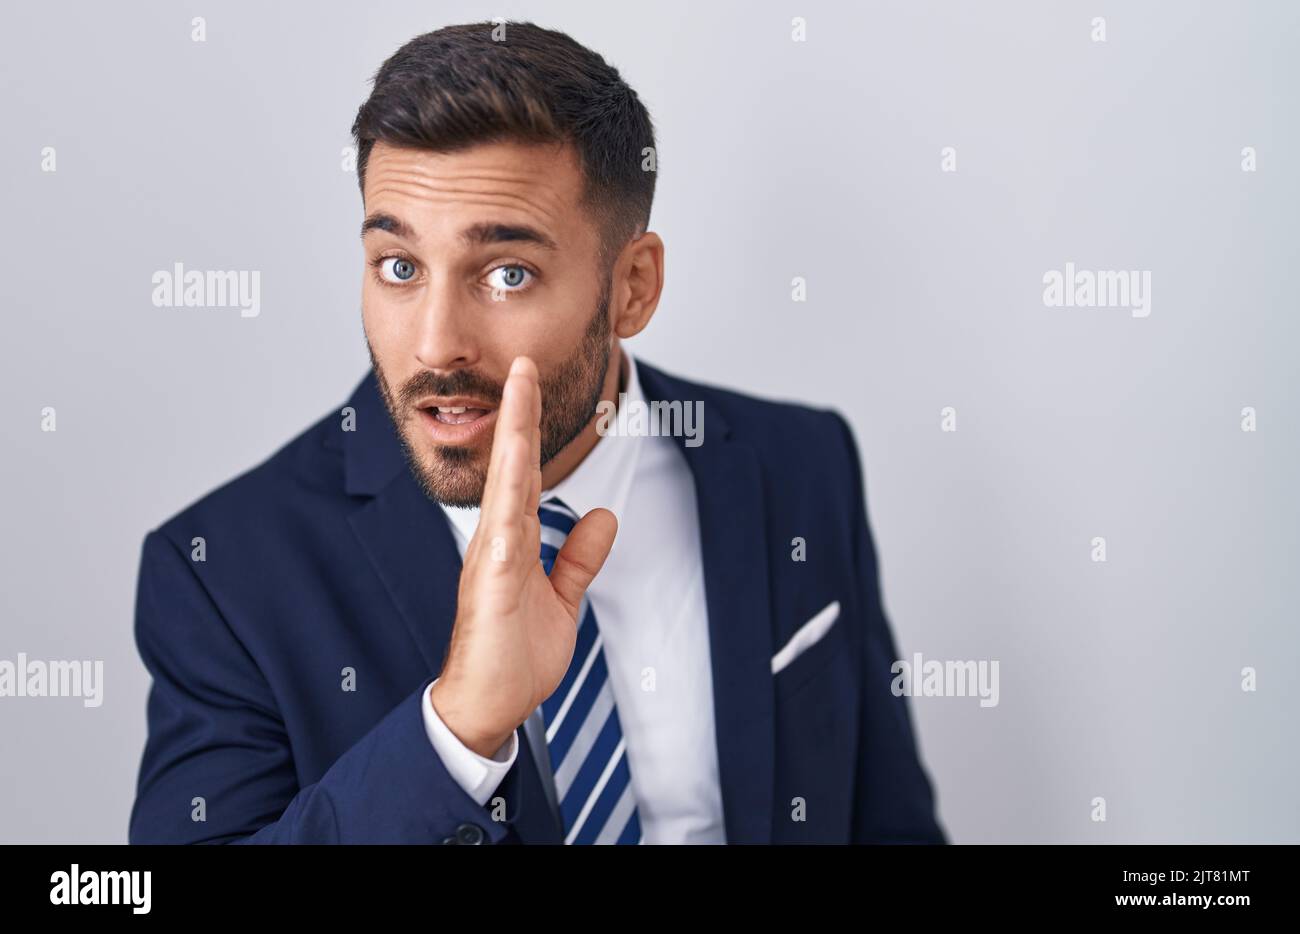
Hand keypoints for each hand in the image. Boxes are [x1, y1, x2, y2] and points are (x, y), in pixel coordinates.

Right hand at [430, 356, 617, 757]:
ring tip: (520, 389)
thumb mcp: (561, 599)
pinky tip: (515, 464)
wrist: (486, 707)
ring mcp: (489, 559)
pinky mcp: (488, 585)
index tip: (533, 383)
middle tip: (525, 363)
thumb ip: (578, 558)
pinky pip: (502, 532)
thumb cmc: (513, 656)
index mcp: (511, 540)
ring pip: (504, 486)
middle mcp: (496, 540)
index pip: (524, 472)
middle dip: (518, 412)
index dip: (530, 428)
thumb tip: (604, 517)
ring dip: (514, 436)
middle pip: (510, 465)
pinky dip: (508, 495)